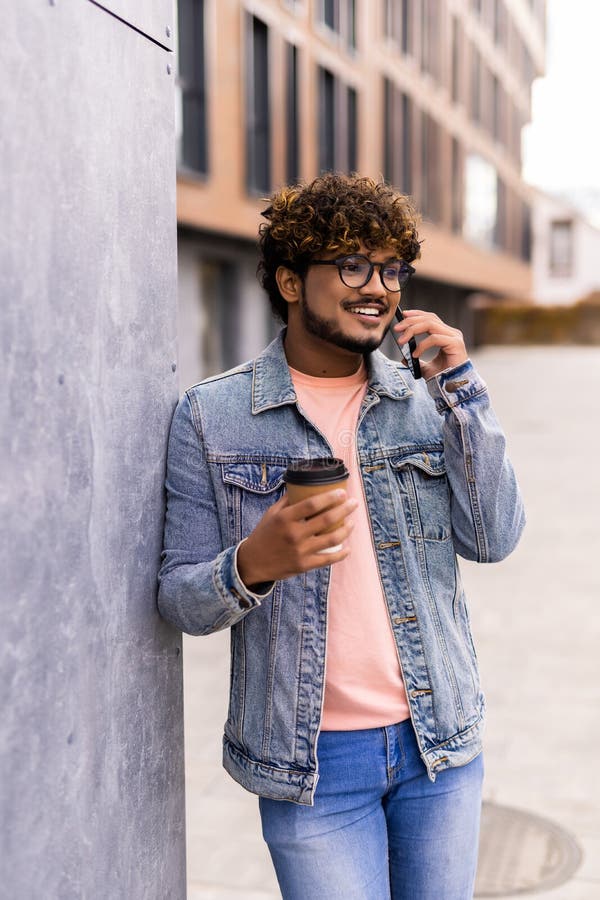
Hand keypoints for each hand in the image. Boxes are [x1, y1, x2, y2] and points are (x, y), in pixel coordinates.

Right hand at [237, 489, 357, 587]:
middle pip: (327, 519)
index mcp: (285, 518)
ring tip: (352, 522)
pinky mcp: (304, 565)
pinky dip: (341, 554)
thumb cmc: (264, 534)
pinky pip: (328, 559)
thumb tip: (304, 487)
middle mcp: (294, 534)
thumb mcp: (271, 513)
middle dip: (345, 509)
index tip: (342, 492)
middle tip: (354, 503)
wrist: (252, 562)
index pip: (312, 504)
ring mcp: (300, 551)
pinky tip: (347, 548)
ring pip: (332, 539)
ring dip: (346, 529)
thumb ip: (288, 501)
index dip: (330, 497)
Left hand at [392, 309, 467, 378]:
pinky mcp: (455, 344)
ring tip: (402, 340)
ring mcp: (454, 337)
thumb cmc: (444, 378)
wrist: (455, 388)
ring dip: (413, 330)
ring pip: (430, 325)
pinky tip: (415, 354)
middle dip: (410, 321)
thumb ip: (417, 361)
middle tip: (397, 328)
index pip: (430, 318)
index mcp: (446, 334)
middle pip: (429, 319)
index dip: (416, 314)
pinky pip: (434, 338)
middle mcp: (451, 333)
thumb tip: (404, 358)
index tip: (403, 315)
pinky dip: (422, 345)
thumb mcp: (426, 367)